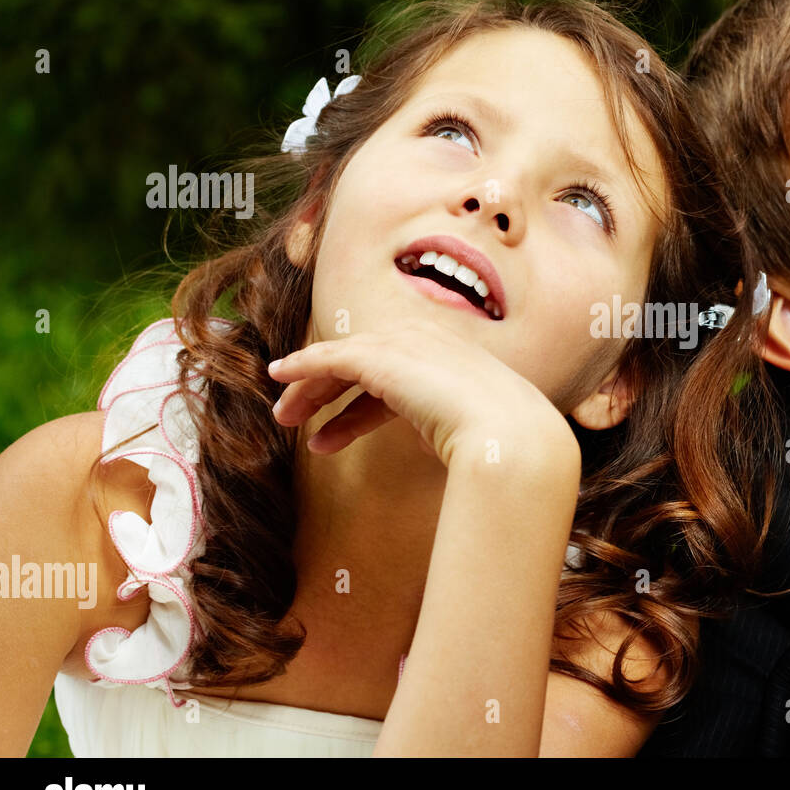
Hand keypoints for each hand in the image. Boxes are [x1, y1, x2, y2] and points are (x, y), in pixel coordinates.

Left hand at [267, 325, 575, 469]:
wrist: (509, 437)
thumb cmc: (501, 446)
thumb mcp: (472, 434)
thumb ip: (446, 430)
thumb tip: (431, 444)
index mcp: (454, 359)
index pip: (395, 376)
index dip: (360, 401)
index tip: (336, 428)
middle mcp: (430, 343)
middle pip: (366, 361)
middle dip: (329, 389)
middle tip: (298, 417)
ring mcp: (406, 345)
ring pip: (343, 359)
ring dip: (311, 387)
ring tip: (285, 417)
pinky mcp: (380, 356)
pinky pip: (331, 357)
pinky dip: (303, 365)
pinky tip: (280, 376)